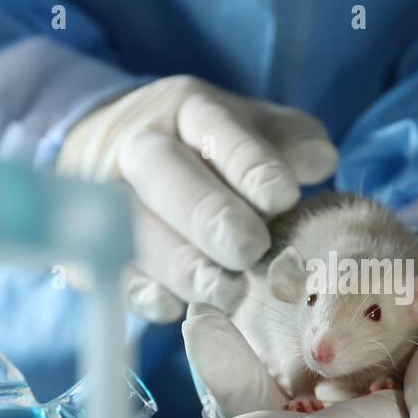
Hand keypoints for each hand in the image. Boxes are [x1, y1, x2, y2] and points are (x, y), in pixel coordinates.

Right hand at [57, 75, 336, 321]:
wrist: (114, 148)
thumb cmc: (212, 146)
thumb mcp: (253, 127)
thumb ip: (291, 140)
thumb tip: (321, 161)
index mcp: (189, 110)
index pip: (217, 129)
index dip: (249, 164)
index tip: (282, 197)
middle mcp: (142, 147)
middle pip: (167, 175)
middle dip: (209, 215)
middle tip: (249, 249)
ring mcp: (112, 197)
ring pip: (138, 227)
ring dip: (184, 265)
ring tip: (228, 293)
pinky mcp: (97, 247)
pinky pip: (115, 269)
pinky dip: (142, 291)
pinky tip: (173, 307)